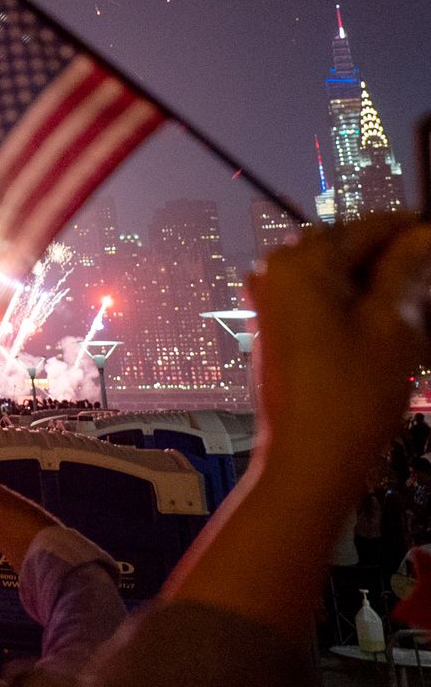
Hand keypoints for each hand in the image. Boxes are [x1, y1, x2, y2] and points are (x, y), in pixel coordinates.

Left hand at [247, 215, 430, 488]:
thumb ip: (407, 269)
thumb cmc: (350, 397)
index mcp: (300, 261)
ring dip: (381, 290)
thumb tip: (424, 232)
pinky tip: (390, 334)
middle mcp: (276, 272)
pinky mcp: (275, 327)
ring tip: (417, 318)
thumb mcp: (394, 325)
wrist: (308, 459)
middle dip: (396, 265)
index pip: (370, 227)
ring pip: (341, 276)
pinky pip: (324, 301)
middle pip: (352, 249)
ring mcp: (271, 299)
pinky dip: (358, 309)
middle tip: (427, 293)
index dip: (414, 234)